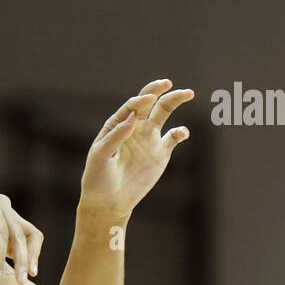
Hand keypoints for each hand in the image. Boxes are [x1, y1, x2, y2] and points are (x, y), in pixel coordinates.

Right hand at [0, 184, 43, 284]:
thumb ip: (0, 249)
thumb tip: (17, 269)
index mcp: (9, 214)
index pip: (31, 234)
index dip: (34, 254)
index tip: (31, 275)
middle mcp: (2, 204)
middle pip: (19, 234)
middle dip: (21, 260)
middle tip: (20, 282)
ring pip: (1, 231)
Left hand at [80, 79, 194, 217]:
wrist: (108, 202)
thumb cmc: (98, 178)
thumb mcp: (101, 156)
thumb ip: (116, 136)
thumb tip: (133, 117)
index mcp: (117, 125)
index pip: (131, 107)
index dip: (140, 101)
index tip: (147, 100)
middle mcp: (135, 128)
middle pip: (150, 103)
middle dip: (158, 90)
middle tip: (168, 83)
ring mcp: (149, 138)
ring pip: (164, 113)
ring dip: (175, 101)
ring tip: (187, 93)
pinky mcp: (161, 153)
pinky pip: (174, 137)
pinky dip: (181, 132)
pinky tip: (182, 132)